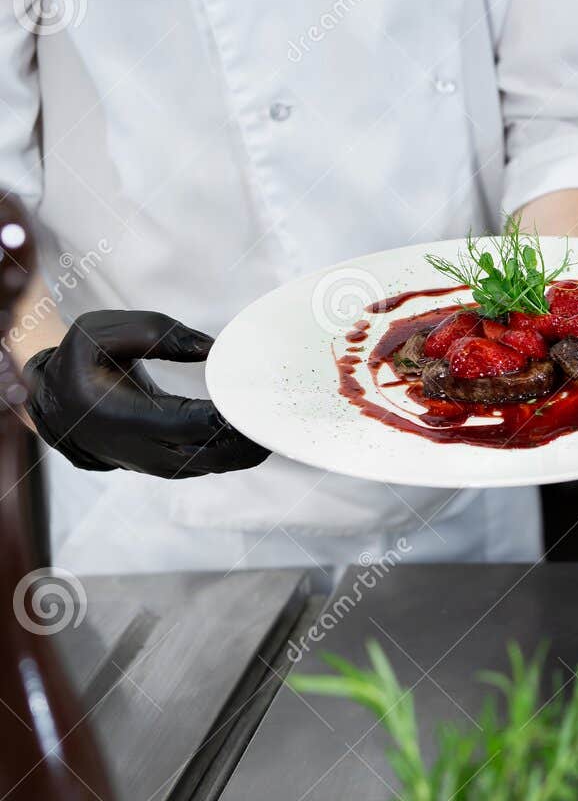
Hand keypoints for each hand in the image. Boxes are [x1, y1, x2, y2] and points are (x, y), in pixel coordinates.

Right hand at [26, 311, 268, 477]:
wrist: (60, 408)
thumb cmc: (82, 364)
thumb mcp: (101, 333)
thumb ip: (157, 333)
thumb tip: (212, 348)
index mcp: (129, 417)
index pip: (196, 425)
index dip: (234, 415)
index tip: (266, 397)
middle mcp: (150, 450)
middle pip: (220, 452)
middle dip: (257, 434)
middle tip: (292, 408)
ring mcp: (164, 465)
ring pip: (224, 464)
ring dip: (256, 444)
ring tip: (287, 415)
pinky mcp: (176, 468)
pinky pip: (219, 463)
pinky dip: (244, 448)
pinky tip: (266, 426)